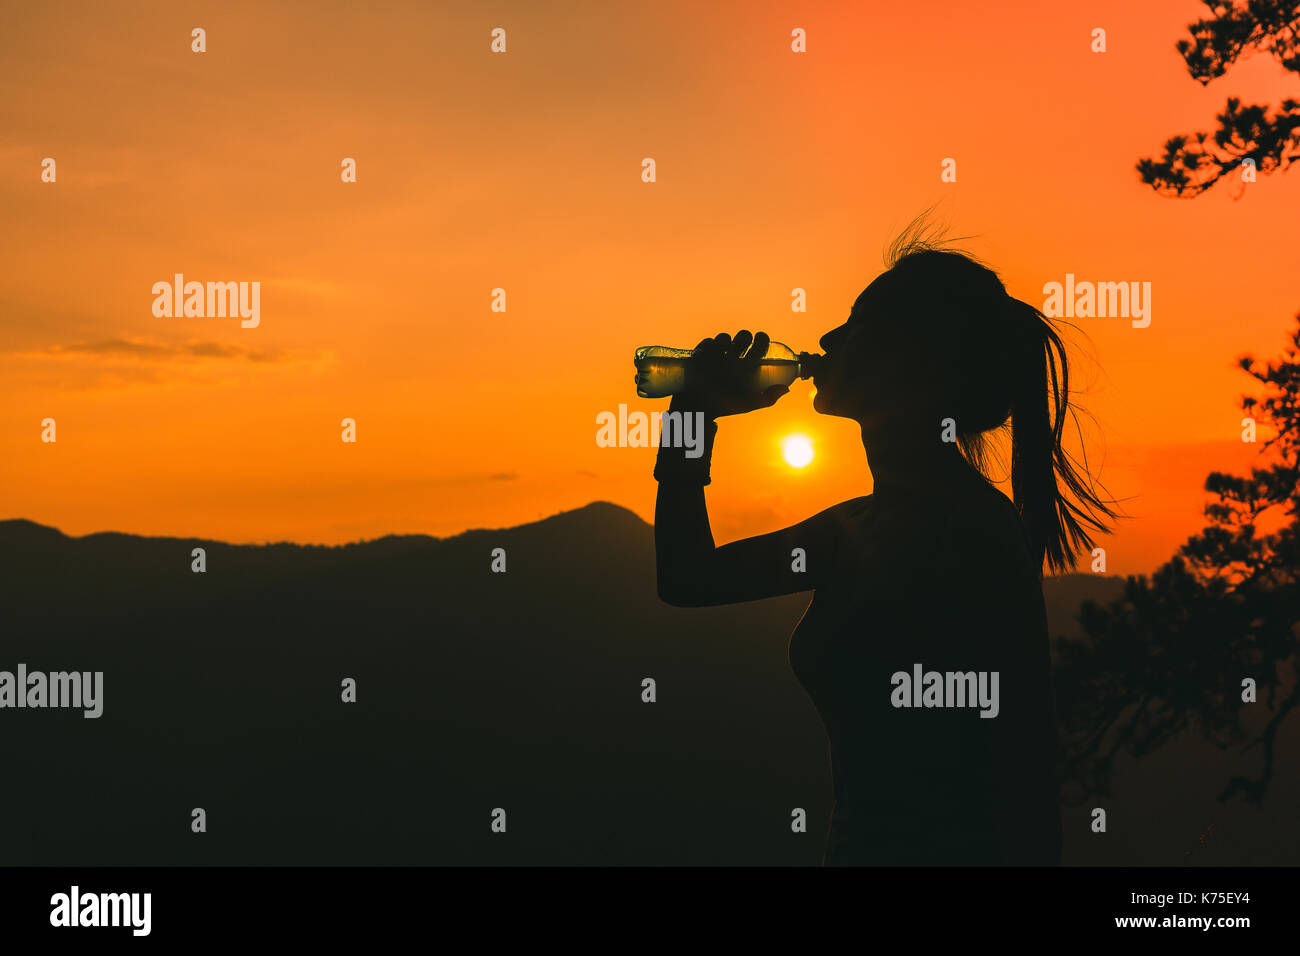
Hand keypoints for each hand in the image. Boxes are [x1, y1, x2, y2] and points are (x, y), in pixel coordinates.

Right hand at [669, 330, 789, 417]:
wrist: (697, 408)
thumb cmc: (724, 406)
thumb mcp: (748, 403)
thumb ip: (768, 398)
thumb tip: (786, 388)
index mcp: (746, 368)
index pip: (757, 348)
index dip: (762, 340)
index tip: (761, 338)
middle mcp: (733, 359)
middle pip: (742, 339)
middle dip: (745, 336)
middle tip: (745, 341)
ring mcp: (717, 356)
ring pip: (726, 337)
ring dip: (728, 339)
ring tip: (727, 350)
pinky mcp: (701, 354)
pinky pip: (709, 342)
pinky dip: (712, 344)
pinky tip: (713, 354)